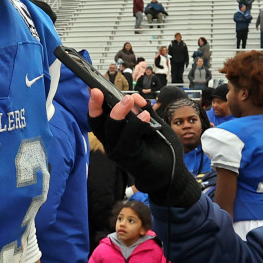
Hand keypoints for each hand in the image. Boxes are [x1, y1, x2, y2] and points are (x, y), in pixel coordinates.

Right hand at [88, 92, 201, 207]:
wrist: (168, 174)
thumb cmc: (159, 148)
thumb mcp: (153, 124)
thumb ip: (144, 111)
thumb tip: (135, 97)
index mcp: (113, 133)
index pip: (98, 117)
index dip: (94, 103)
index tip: (94, 88)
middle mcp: (111, 142)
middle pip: (98, 123)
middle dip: (97, 105)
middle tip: (101, 91)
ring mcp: (118, 150)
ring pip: (111, 129)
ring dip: (119, 112)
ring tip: (129, 100)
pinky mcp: (128, 156)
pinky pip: (129, 138)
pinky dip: (136, 125)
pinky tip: (145, 115)